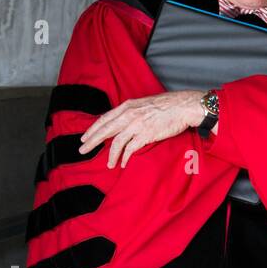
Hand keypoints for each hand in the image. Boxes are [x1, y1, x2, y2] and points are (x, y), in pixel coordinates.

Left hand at [79, 90, 205, 168]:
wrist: (184, 106)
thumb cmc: (168, 105)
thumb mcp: (145, 103)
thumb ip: (133, 111)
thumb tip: (124, 121)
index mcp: (128, 106)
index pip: (104, 118)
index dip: (93, 129)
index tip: (85, 137)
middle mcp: (129, 114)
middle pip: (105, 130)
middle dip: (92, 141)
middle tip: (82, 150)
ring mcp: (137, 125)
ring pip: (117, 142)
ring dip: (110, 155)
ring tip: (108, 164)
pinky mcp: (146, 134)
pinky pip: (131, 149)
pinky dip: (125, 157)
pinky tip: (123, 163)